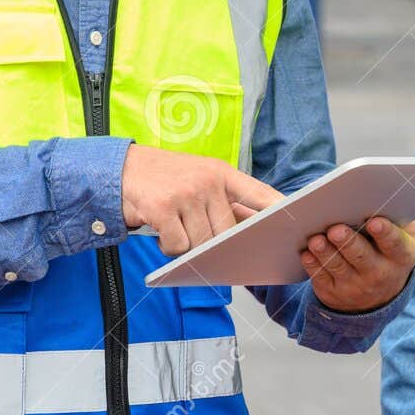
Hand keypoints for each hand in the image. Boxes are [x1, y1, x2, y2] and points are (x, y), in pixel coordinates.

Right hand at [121, 144, 282, 255]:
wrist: (118, 168)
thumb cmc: (165, 179)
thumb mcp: (199, 178)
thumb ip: (224, 200)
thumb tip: (253, 229)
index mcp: (221, 172)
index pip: (259, 193)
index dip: (278, 210)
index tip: (295, 221)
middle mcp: (207, 180)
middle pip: (227, 232)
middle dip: (213, 241)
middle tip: (193, 231)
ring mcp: (186, 193)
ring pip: (202, 242)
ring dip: (186, 243)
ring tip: (174, 224)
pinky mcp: (163, 208)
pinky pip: (178, 246)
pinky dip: (168, 246)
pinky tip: (161, 229)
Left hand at [301, 217, 414, 312]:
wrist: (379, 293)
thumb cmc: (389, 248)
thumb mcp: (404, 234)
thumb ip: (399, 215)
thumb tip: (385, 193)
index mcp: (401, 255)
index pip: (395, 244)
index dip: (385, 233)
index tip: (374, 222)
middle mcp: (380, 274)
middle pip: (362, 257)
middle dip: (348, 242)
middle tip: (336, 230)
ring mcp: (356, 286)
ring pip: (338, 267)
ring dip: (325, 253)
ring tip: (316, 240)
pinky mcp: (334, 292)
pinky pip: (321, 278)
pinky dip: (313, 265)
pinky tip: (307, 253)